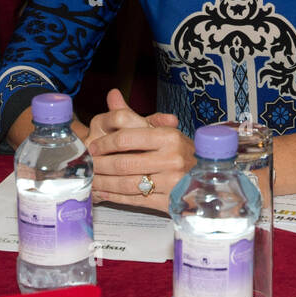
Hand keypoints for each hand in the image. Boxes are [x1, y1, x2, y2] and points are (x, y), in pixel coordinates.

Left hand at [87, 90, 191, 211]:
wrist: (208, 178)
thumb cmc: (179, 152)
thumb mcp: (161, 130)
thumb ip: (133, 115)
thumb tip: (112, 95)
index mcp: (169, 137)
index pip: (127, 138)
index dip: (105, 143)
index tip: (93, 147)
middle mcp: (172, 158)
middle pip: (123, 163)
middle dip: (100, 165)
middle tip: (87, 166)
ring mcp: (171, 182)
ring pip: (126, 184)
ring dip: (104, 183)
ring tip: (91, 180)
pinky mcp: (169, 201)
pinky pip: (135, 199)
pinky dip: (115, 197)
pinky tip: (104, 193)